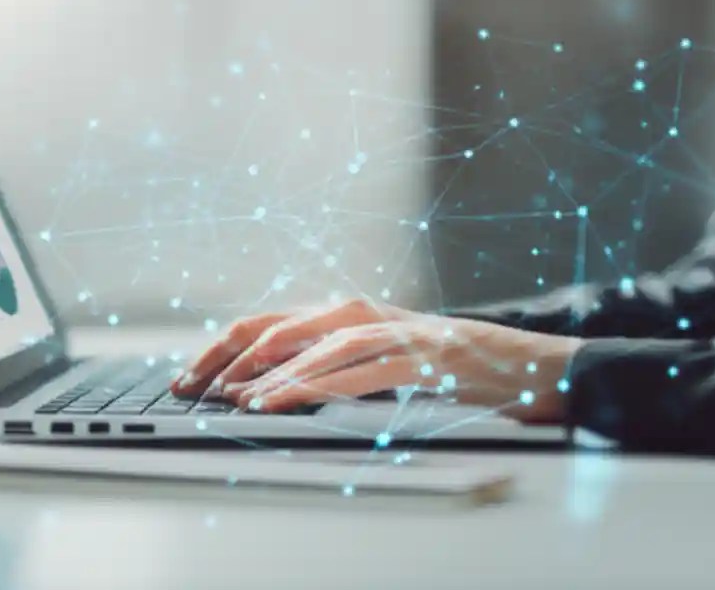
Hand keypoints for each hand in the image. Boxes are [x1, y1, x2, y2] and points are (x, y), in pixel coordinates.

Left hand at [172, 300, 581, 422]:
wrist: (522, 366)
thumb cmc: (448, 369)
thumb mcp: (380, 365)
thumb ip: (335, 368)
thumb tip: (275, 390)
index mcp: (346, 314)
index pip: (269, 323)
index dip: (224, 348)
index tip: (191, 377)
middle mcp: (361, 312)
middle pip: (278, 325)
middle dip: (230, 357)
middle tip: (196, 388)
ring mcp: (391, 329)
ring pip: (316, 345)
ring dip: (271, 374)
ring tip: (236, 399)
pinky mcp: (418, 355)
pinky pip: (356, 370)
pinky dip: (315, 385)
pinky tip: (287, 402)